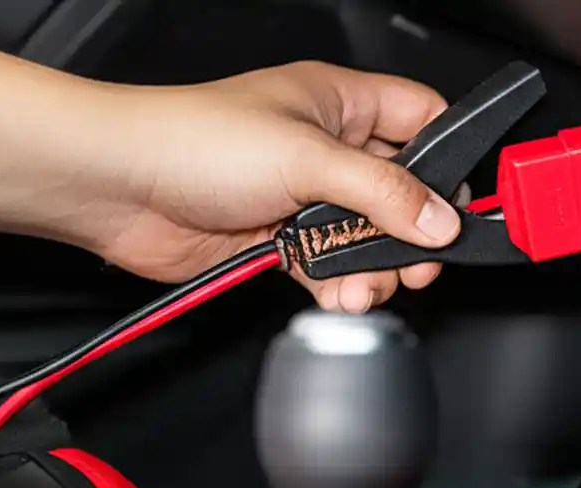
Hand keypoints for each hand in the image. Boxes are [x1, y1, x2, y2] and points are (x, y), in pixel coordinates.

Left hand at [73, 61, 460, 312]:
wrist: (120, 187)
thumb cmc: (194, 140)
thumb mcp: (308, 158)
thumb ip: (384, 192)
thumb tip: (440, 219)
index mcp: (341, 102)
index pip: (423, 119)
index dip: (449, 157)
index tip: (460, 201)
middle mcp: (328, 148)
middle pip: (404, 193)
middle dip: (411, 232)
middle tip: (416, 258)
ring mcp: (304, 197)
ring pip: (369, 240)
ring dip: (372, 268)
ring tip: (360, 282)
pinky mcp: (280, 240)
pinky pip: (332, 269)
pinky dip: (339, 286)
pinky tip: (334, 293)